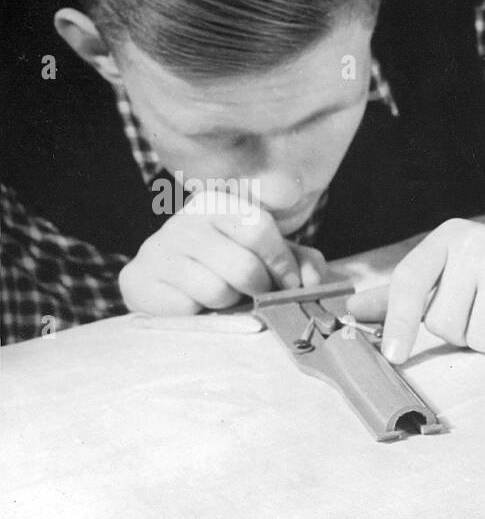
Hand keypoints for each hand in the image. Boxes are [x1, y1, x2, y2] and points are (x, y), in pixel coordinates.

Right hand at [119, 187, 324, 314]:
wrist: (165, 287)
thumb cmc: (226, 268)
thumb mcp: (268, 256)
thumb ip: (301, 262)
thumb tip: (311, 282)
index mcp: (218, 204)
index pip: (259, 227)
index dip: (281, 262)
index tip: (289, 284)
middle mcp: (186, 220)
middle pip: (244, 266)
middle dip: (259, 289)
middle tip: (256, 295)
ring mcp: (159, 249)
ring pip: (218, 291)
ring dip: (229, 304)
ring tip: (223, 297)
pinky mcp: (139, 279)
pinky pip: (188, 308)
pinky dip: (200, 314)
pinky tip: (196, 305)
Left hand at [347, 218, 484, 359]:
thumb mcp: (464, 274)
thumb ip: (412, 293)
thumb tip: (355, 310)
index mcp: (451, 237)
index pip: (409, 282)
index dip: (396, 322)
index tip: (394, 355)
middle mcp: (477, 241)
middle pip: (447, 326)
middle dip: (473, 333)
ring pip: (483, 340)